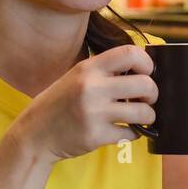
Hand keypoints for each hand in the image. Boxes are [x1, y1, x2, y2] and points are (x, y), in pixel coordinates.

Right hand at [11, 44, 156, 163]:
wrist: (34, 133)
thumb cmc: (60, 103)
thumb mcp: (77, 77)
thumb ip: (105, 71)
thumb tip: (144, 70)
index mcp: (89, 68)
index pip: (130, 53)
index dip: (147, 62)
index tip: (147, 73)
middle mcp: (91, 87)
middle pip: (145, 84)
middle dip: (153, 93)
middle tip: (147, 99)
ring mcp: (94, 113)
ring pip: (144, 112)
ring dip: (148, 116)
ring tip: (141, 117)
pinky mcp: (95, 136)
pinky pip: (131, 133)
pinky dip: (134, 133)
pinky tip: (125, 131)